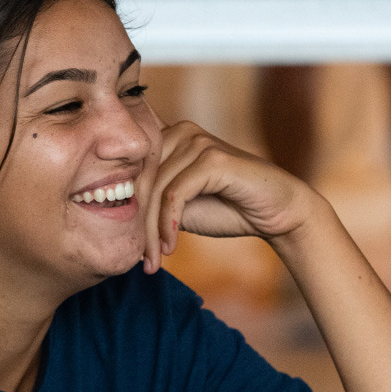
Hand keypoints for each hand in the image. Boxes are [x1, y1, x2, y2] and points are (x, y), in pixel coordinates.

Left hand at [141, 120, 318, 272]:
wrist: (276, 213)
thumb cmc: (228, 208)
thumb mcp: (179, 206)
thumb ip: (152, 200)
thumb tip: (113, 215)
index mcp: (169, 137)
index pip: (131, 170)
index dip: (124, 207)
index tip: (127, 245)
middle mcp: (181, 131)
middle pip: (139, 179)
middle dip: (136, 224)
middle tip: (141, 259)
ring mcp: (197, 142)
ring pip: (155, 190)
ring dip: (151, 232)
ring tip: (154, 260)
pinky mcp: (212, 159)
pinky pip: (174, 194)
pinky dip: (168, 225)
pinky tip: (172, 248)